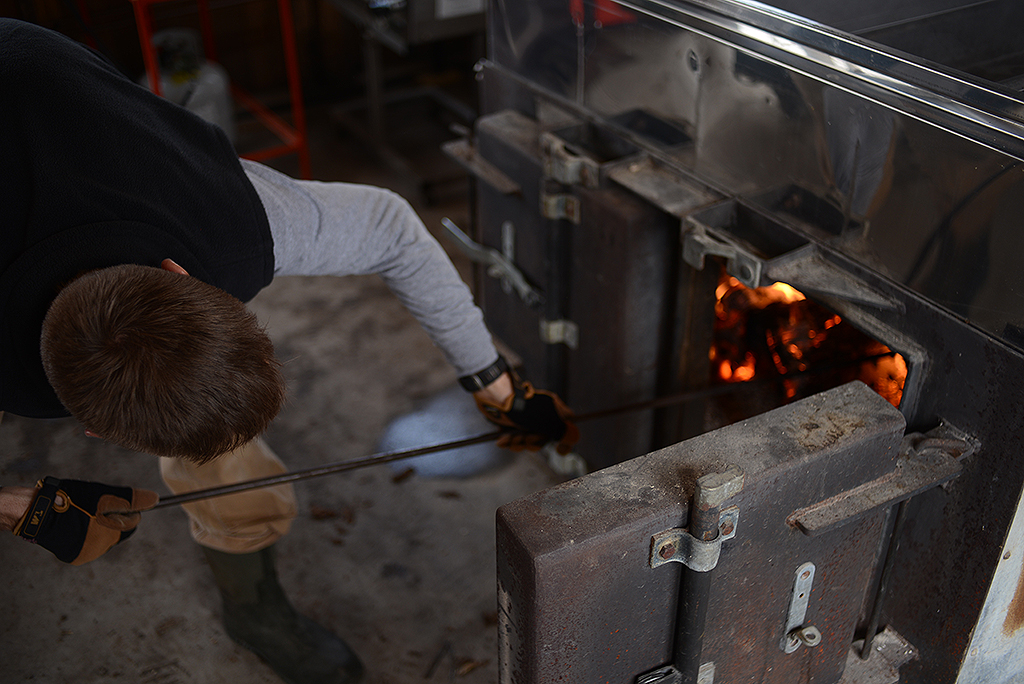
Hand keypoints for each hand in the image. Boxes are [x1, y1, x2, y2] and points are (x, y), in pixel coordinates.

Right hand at [13, 477, 158, 564]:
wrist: (36, 512)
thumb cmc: (71, 499)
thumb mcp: (104, 494)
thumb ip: (131, 498)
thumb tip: (154, 500)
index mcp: (111, 533)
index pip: (133, 521)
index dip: (125, 508)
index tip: (112, 501)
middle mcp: (102, 548)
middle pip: (118, 531)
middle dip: (112, 519)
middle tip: (94, 506)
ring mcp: (87, 553)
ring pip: (103, 537)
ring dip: (98, 526)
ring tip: (81, 513)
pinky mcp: (73, 556)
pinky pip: (87, 543)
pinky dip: (84, 533)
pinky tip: (74, 523)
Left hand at [475, 374, 579, 454]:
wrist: (495, 397)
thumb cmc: (524, 407)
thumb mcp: (551, 421)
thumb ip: (566, 434)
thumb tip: (567, 448)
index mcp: (554, 410)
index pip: (566, 427)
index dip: (564, 440)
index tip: (558, 449)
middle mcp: (541, 414)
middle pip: (544, 439)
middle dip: (534, 443)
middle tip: (526, 437)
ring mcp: (525, 418)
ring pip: (527, 441)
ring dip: (519, 444)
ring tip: (512, 438)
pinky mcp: (510, 423)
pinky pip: (513, 439)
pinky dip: (508, 442)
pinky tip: (502, 440)